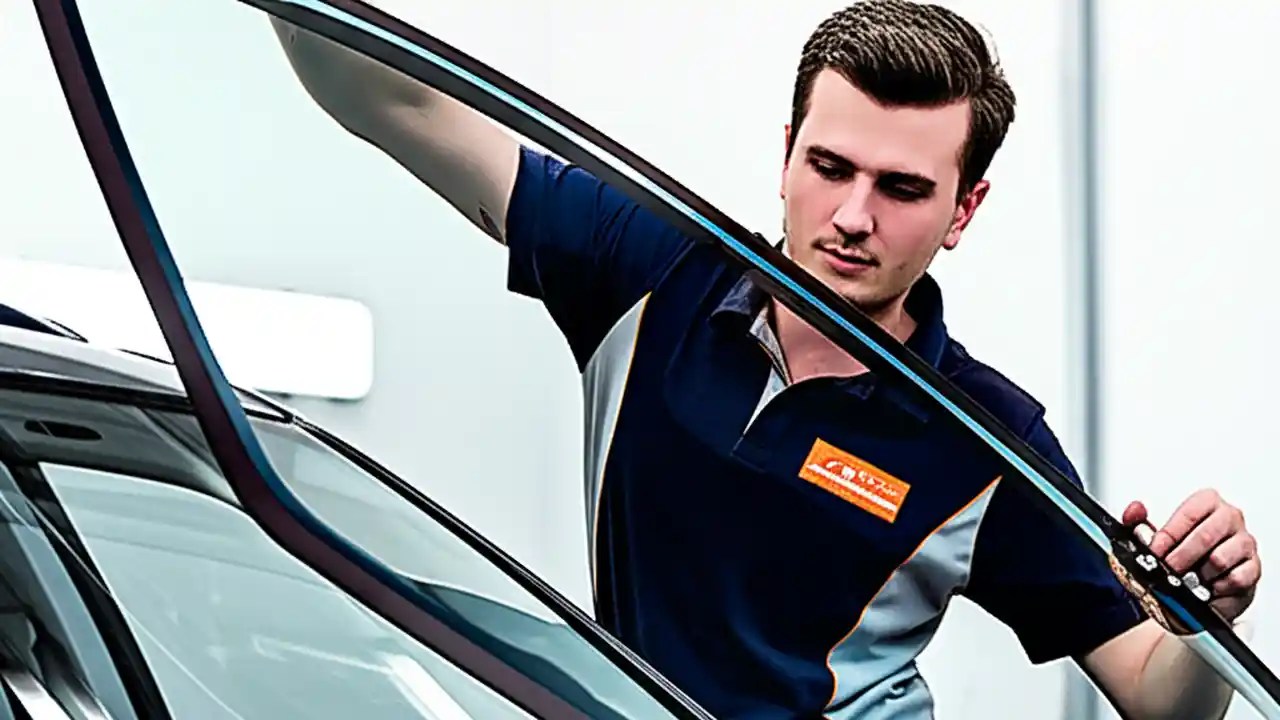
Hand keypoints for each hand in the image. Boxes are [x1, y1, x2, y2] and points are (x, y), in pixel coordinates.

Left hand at [1122, 490, 1259, 621]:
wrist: (1203, 582)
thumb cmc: (1183, 553)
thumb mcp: (1156, 537)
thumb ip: (1139, 523)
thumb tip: (1134, 510)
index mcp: (1208, 503)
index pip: (1189, 514)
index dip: (1168, 535)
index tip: (1155, 550)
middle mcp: (1230, 519)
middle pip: (1205, 536)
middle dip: (1180, 557)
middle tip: (1167, 570)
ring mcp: (1244, 543)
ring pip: (1219, 560)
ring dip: (1198, 575)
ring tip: (1187, 580)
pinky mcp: (1253, 569)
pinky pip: (1235, 580)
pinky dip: (1216, 588)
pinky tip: (1206, 589)